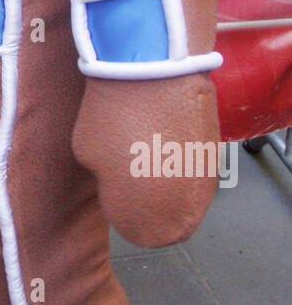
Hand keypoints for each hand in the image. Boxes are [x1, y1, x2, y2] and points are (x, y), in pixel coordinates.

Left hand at [72, 73, 219, 247]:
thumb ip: (105, 181)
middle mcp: (186, 213)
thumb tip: (116, 179)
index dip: (121, 208)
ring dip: (168, 181)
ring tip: (149, 148)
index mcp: (149, 221)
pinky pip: (193, 170)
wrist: (157, 71)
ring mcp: (205, 186)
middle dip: (147, 201)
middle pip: (166, 221)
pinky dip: (181, 159)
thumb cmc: (114, 116)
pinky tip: (166, 135)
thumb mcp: (88, 156)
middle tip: (131, 169)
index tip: (112, 185)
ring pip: (183, 196)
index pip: (136, 233)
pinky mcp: (217, 158)